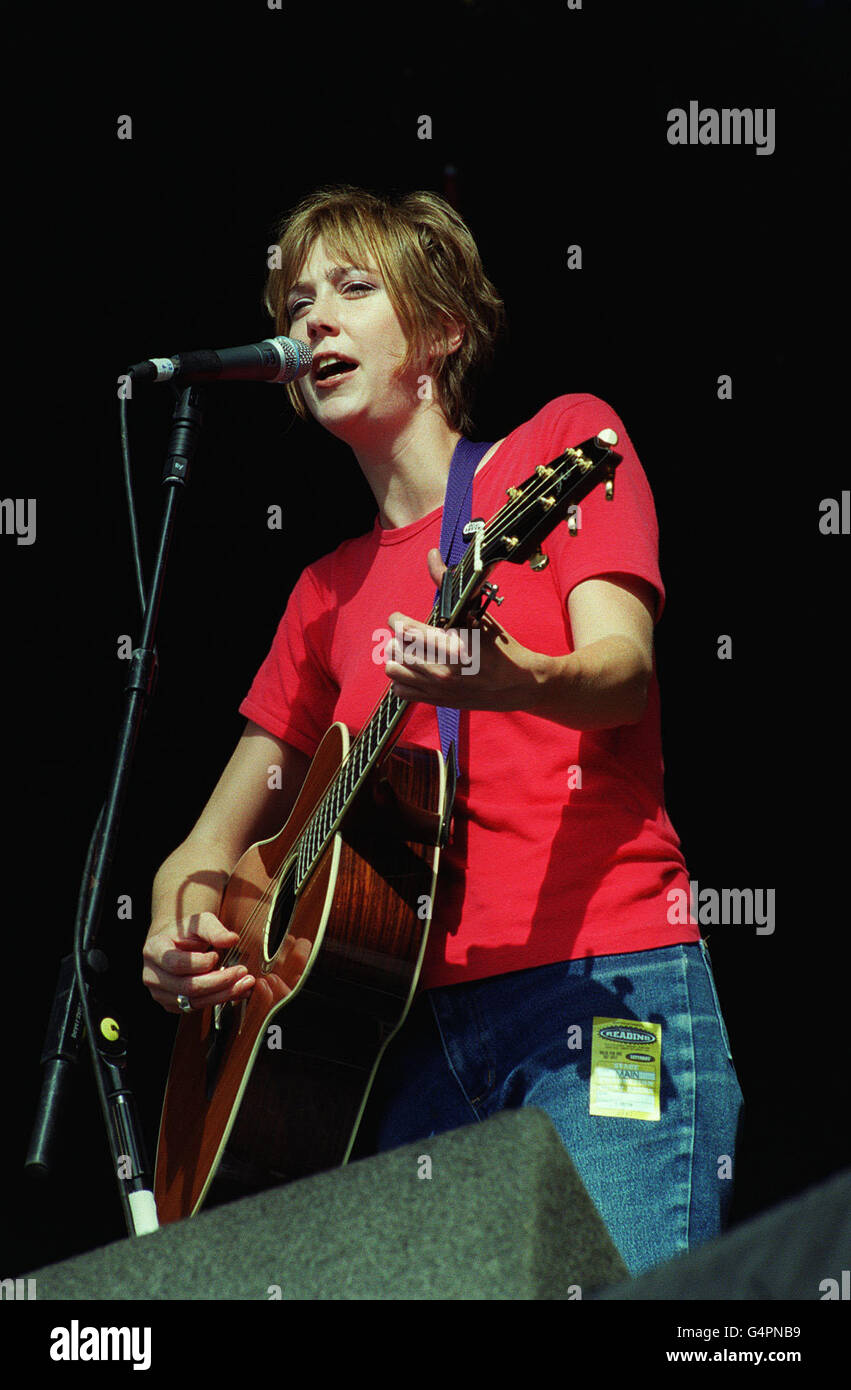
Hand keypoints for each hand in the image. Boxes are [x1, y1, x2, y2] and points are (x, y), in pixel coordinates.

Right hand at [142, 913, 254, 1014]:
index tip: (217, 954)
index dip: (200, 963)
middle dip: (220, 981)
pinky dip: (219, 1000)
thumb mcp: (199, 922)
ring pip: (194, 1001)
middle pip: (188, 986)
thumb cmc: (186, 932)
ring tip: (246, 983)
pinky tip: (237, 990)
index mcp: (154, 950)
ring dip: (224, 993)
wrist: (175, 945)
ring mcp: (160, 993)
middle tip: (243, 972)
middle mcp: (152, 975)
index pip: (176, 963)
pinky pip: (197, 1007)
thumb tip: (232, 939)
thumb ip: (214, 929)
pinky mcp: (172, 1005)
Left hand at [385, 548, 547, 712]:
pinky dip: (403, 679)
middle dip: (399, 638)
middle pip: (394, 649)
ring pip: (393, 671)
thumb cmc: (498, 646)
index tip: (399, 617)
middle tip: (411, 634)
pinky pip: (401, 692)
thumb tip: (431, 555)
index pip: (404, 630)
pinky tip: (416, 670)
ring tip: (411, 652)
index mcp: (451, 645)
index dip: (396, 619)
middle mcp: (440, 669)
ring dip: (397, 658)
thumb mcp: (475, 613)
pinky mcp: (437, 701)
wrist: (518, 684)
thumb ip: (448, 585)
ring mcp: (437, 688)